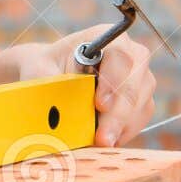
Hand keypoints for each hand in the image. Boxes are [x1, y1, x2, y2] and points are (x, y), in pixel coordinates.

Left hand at [0, 26, 157, 146]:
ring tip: (101, 143)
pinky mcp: (141, 100)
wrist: (52, 76)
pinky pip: (140, 118)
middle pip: (137, 83)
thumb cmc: (45, 69)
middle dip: (119, 114)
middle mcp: (130, 54)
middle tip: (102, 138)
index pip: (121, 57)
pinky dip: (124, 131)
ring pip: (141, 104)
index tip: (99, 105)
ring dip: (122, 127)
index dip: (114, 82)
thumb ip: (47, 80)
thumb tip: (57, 102)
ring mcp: (140, 78)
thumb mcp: (39, 70)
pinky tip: (106, 140)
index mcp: (106, 37)